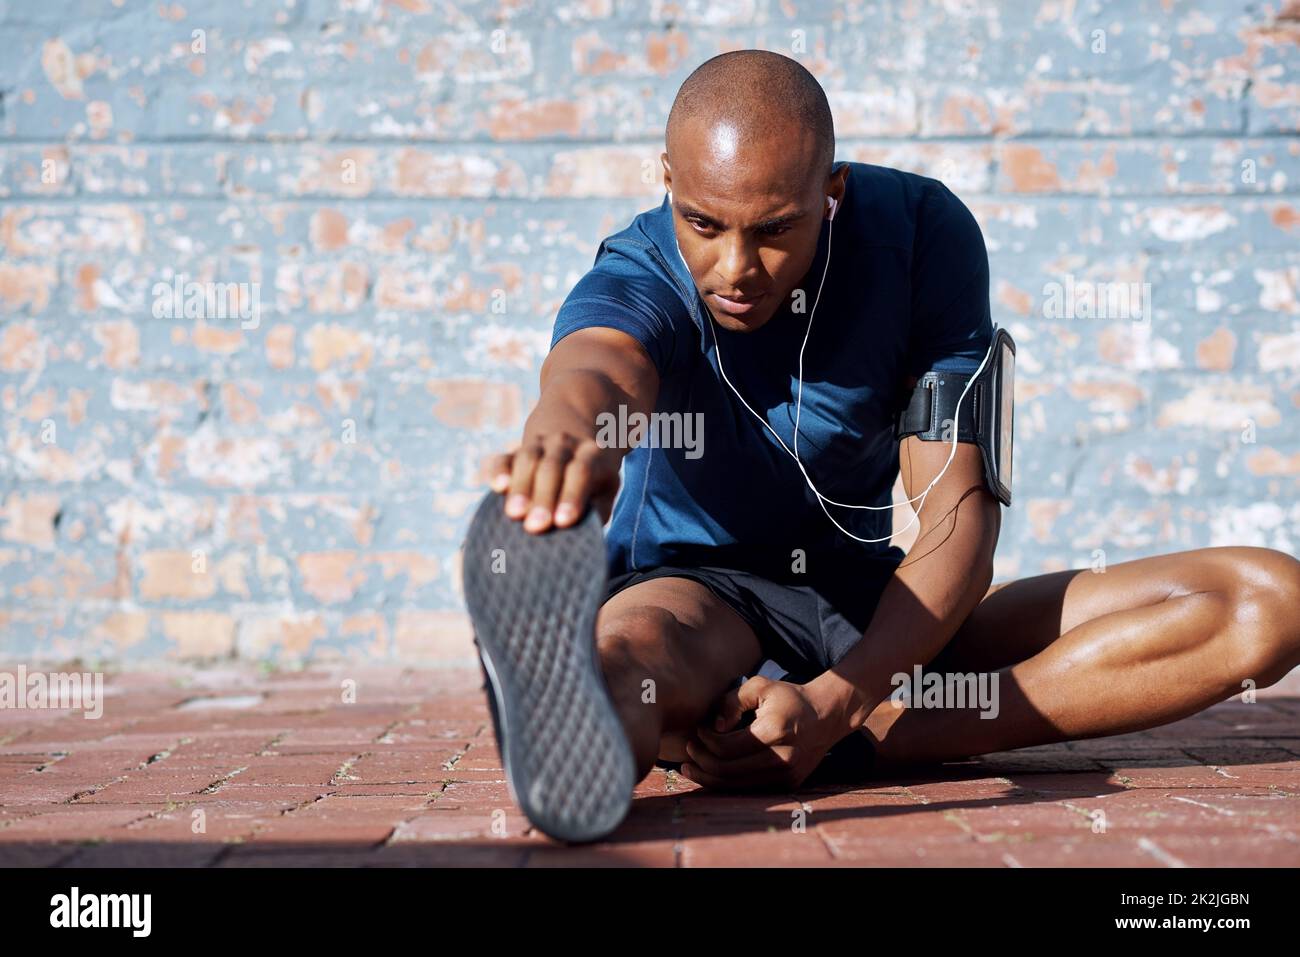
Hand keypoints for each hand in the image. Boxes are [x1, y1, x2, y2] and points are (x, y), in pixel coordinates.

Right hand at [486, 428, 620, 534]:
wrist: (573, 446)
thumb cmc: (592, 483)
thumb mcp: (604, 491)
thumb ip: (596, 510)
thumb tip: (582, 535)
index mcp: (592, 453)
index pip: (581, 472)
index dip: (571, 496)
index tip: (562, 522)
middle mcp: (565, 444)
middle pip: (552, 466)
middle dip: (543, 497)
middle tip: (534, 526)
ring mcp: (539, 444)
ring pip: (528, 460)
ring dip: (520, 488)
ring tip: (514, 514)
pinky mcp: (515, 450)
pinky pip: (504, 459)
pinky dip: (499, 472)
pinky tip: (498, 488)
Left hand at [679, 676, 845, 791]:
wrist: (827, 716)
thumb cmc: (789, 698)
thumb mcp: (760, 687)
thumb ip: (731, 701)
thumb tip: (713, 727)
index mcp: (775, 730)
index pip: (727, 747)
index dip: (705, 740)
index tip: (698, 729)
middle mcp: (783, 757)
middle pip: (728, 771)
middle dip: (702, 762)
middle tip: (688, 750)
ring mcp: (787, 775)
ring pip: (736, 786)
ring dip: (709, 778)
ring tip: (691, 767)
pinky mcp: (788, 784)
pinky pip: (749, 790)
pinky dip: (726, 783)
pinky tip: (711, 773)